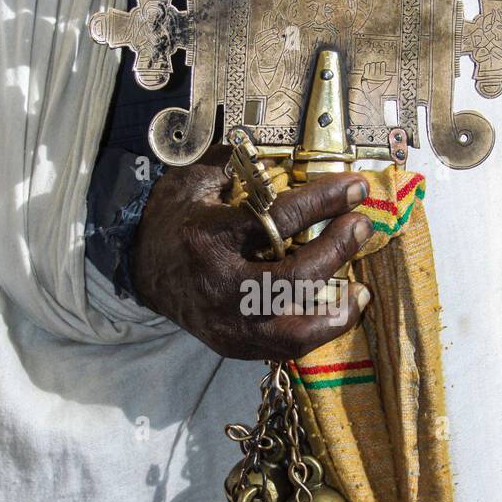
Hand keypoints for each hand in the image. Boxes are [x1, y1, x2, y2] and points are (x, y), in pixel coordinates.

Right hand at [130, 150, 373, 358]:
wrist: (140, 267)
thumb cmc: (176, 218)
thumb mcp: (195, 181)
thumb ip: (236, 166)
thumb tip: (286, 153)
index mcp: (209, 237)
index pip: (278, 219)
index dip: (324, 201)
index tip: (357, 187)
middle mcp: (219, 285)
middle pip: (293, 277)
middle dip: (337, 250)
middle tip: (361, 226)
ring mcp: (226, 323)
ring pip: (293, 331)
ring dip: (336, 311)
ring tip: (361, 289)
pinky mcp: (232, 345)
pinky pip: (284, 349)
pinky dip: (318, 331)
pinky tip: (340, 310)